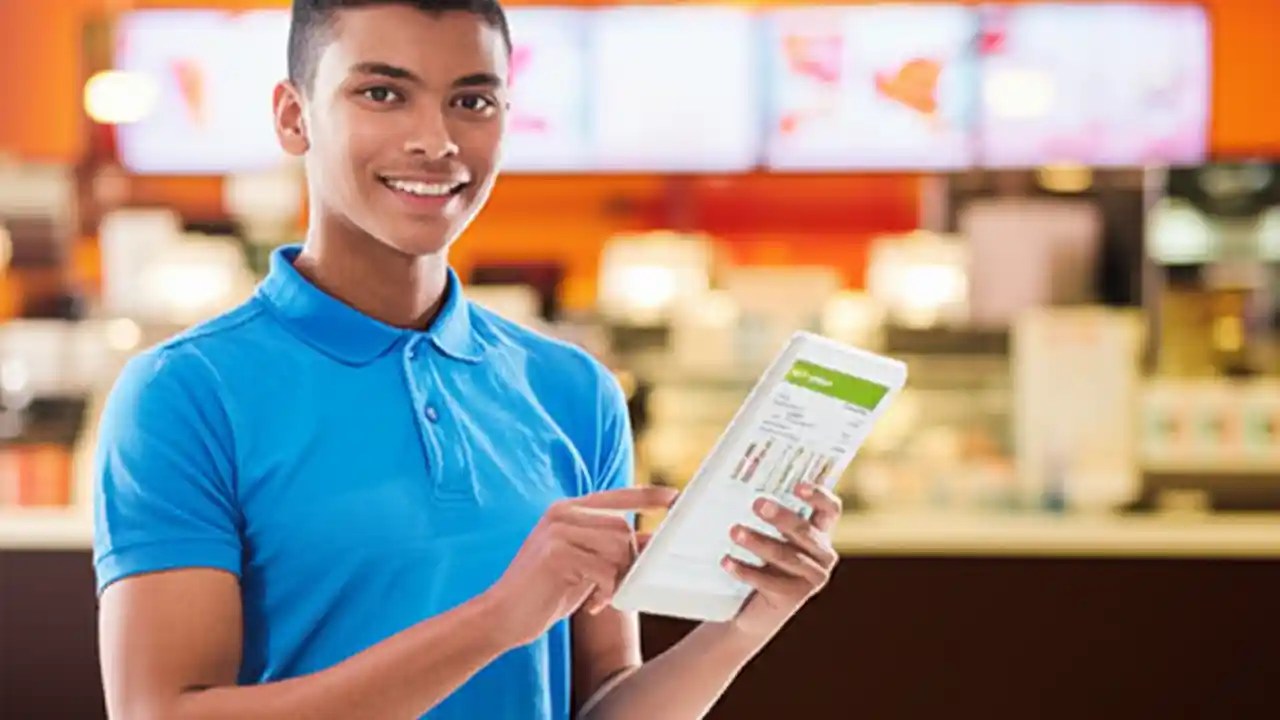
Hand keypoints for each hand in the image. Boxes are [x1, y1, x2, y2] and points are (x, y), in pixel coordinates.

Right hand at [485, 486, 677, 645]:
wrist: (501, 616)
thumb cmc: (545, 592)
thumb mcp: (583, 566)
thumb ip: (610, 550)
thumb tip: (652, 542)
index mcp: (567, 511)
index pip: (615, 496)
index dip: (646, 496)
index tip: (673, 497)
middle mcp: (562, 513)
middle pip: (623, 528)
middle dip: (629, 563)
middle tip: (615, 590)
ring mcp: (558, 530)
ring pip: (618, 548)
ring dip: (618, 580)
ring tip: (601, 598)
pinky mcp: (557, 553)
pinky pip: (605, 570)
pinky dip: (606, 592)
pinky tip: (591, 606)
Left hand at [722, 482, 840, 641]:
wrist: (744, 611)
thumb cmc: (751, 560)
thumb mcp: (756, 532)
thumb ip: (752, 510)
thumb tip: (714, 482)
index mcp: (817, 532)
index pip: (830, 509)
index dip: (818, 495)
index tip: (797, 485)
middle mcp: (821, 555)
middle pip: (805, 529)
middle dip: (781, 516)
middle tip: (756, 504)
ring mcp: (811, 579)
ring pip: (785, 555)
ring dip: (759, 542)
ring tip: (734, 531)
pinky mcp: (793, 599)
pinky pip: (768, 581)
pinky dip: (745, 570)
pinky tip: (725, 562)